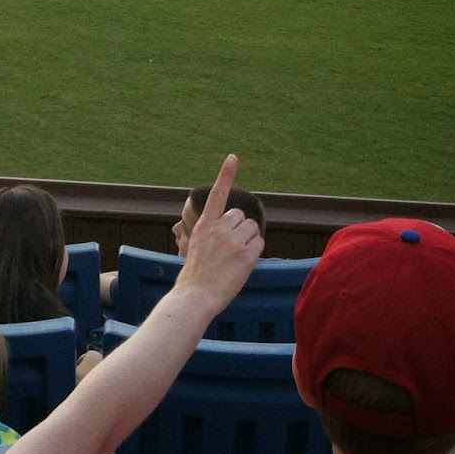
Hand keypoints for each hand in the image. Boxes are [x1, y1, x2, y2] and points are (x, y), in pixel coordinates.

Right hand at [173, 154, 263, 316]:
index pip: (218, 194)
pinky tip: (242, 264)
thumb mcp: (196, 246)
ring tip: (235, 259)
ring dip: (248, 241)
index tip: (233, 157)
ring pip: (252, 229)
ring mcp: (232, 241)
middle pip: (241, 217)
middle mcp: (219, 228)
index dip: (226, 174)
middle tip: (230, 249)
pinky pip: (259, 244)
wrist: (195, 296)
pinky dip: (255, 252)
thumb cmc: (195, 276)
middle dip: (240, 229)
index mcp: (204, 224)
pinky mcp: (245, 255)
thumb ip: (212, 233)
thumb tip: (231, 228)